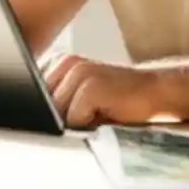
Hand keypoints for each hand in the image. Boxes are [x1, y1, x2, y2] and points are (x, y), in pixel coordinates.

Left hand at [43, 54, 166, 128]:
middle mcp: (66, 62)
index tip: (60, 119)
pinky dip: (88, 125)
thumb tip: (33, 122)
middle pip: (41, 107)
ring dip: (75, 124)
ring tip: (98, 114)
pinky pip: (74, 119)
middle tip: (89, 116)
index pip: (32, 95)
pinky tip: (107, 113)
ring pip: (56, 114)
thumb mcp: (81, 100)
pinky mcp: (91, 86)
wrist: (156, 93)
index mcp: (58, 63)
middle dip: (58, 120)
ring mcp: (79, 71)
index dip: (43, 113)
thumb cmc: (118, 103)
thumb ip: (57, 103)